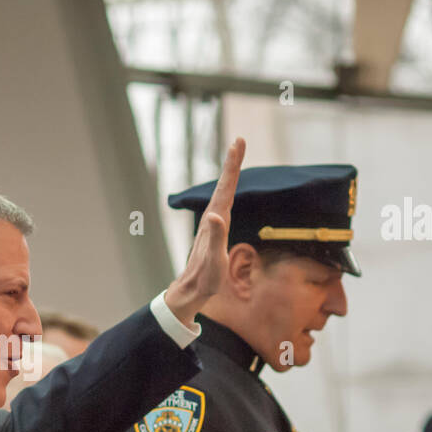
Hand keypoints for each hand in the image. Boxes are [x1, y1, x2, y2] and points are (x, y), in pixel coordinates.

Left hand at [164, 137, 245, 326]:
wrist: (192, 290)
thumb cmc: (205, 278)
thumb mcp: (213, 260)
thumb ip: (215, 238)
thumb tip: (216, 215)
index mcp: (215, 221)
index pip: (226, 188)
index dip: (233, 166)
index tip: (238, 144)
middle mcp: (212, 218)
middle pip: (225, 185)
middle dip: (233, 163)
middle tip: (239, 141)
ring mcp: (212, 223)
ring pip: (223, 192)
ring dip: (230, 173)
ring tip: (235, 156)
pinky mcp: (213, 230)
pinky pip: (223, 202)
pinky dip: (228, 190)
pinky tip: (229, 189)